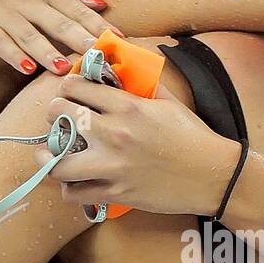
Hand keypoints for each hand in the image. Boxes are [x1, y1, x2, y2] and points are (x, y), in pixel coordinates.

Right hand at [0, 0, 109, 75]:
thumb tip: (101, 6)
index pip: (79, 11)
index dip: (99, 28)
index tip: (119, 44)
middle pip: (58, 24)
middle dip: (80, 43)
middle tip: (99, 61)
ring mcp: (1, 9)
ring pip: (28, 34)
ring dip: (46, 52)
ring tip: (64, 68)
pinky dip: (11, 53)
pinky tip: (25, 67)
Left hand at [35, 76, 243, 216]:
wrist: (214, 175)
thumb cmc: (194, 137)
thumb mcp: (169, 102)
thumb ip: (142, 85)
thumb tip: (124, 69)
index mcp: (127, 107)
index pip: (75, 88)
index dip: (66, 88)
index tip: (68, 93)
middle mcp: (114, 134)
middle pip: (59, 116)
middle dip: (53, 116)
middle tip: (57, 121)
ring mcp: (112, 166)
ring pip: (57, 162)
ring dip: (49, 157)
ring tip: (51, 154)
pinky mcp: (116, 193)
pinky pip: (74, 193)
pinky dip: (69, 188)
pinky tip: (74, 182)